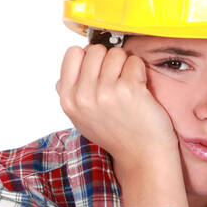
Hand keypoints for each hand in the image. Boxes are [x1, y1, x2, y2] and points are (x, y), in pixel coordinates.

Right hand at [55, 43, 179, 172]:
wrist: (142, 156)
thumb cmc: (115, 134)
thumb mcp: (81, 119)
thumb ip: (71, 94)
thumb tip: (64, 74)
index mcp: (68, 100)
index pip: (73, 53)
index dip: (88, 59)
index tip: (99, 75)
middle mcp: (83, 96)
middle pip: (95, 50)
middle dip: (108, 61)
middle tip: (116, 83)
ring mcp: (106, 92)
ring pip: (116, 53)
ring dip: (125, 66)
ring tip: (128, 89)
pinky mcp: (129, 90)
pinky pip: (134, 61)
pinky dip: (140, 72)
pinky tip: (139, 91)